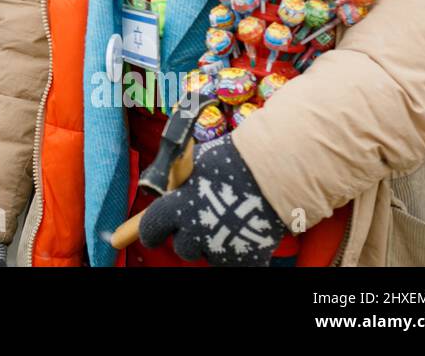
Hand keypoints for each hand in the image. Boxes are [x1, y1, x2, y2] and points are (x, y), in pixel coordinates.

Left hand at [138, 135, 285, 265]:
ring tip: (230, 220)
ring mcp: (220, 249)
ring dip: (213, 243)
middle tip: (203, 221)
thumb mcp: (195, 163)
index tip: (153, 233)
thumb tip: (171, 188)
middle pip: (182, 248)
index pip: (150, 229)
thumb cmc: (232, 161)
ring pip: (208, 255)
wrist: (274, 174)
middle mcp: (194, 232)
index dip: (152, 231)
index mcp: (176, 208)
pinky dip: (240, 252)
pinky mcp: (246, 260)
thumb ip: (180, 181)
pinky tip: (247, 233)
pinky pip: (236, 262)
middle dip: (189, 237)